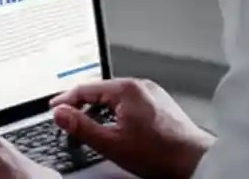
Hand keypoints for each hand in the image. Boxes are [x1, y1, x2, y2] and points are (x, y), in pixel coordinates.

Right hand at [51, 78, 214, 178]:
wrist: (194, 162)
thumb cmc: (160, 154)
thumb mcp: (111, 143)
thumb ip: (82, 127)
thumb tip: (61, 114)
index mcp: (127, 89)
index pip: (86, 88)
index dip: (66, 99)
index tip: (54, 108)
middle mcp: (140, 86)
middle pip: (100, 90)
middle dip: (81, 102)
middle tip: (66, 116)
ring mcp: (151, 93)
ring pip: (115, 96)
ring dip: (98, 107)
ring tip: (86, 122)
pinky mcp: (159, 104)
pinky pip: (129, 101)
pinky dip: (114, 110)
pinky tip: (112, 124)